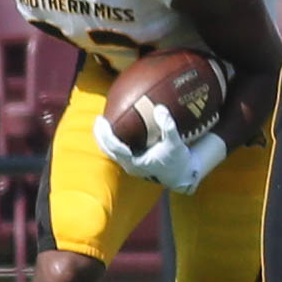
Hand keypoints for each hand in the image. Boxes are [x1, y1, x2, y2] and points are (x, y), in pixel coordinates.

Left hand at [92, 106, 227, 194]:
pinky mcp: (134, 162)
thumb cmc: (178, 160)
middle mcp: (130, 166)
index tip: (102, 121)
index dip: (106, 135)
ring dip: (105, 138)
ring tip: (103, 123)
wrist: (182, 174)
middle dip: (101, 135)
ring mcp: (131, 165)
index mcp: (136, 163)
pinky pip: (117, 150)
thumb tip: (159, 108)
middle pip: (107, 150)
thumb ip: (168, 126)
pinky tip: (116, 128)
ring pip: (111, 151)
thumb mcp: (175, 143)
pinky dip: (113, 140)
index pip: (115, 149)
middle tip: (99, 119)